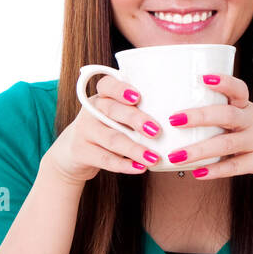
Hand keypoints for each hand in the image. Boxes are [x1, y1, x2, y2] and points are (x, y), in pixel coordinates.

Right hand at [43, 74, 164, 183]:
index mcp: (102, 96)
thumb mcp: (117, 115)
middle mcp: (91, 110)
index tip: (138, 97)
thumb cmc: (108, 129)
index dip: (121, 89)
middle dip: (136, 120)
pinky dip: (124, 165)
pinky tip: (140, 168)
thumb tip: (176, 119)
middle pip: (113, 111)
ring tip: (154, 158)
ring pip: (112, 139)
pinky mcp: (81, 151)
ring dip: (135, 149)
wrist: (75, 151)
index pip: (107, 85)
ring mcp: (84, 130)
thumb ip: (137, 111)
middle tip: (156, 131)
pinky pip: (105, 159)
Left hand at [165, 73, 252, 186]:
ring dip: (199, 150)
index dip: (221, 82)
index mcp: (251, 108)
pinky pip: (236, 166)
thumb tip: (189, 119)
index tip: (201, 78)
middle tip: (173, 119)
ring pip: (227, 143)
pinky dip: (216, 170)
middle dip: (199, 116)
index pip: (238, 89)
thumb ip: (230, 117)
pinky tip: (198, 173)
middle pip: (226, 114)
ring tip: (175, 156)